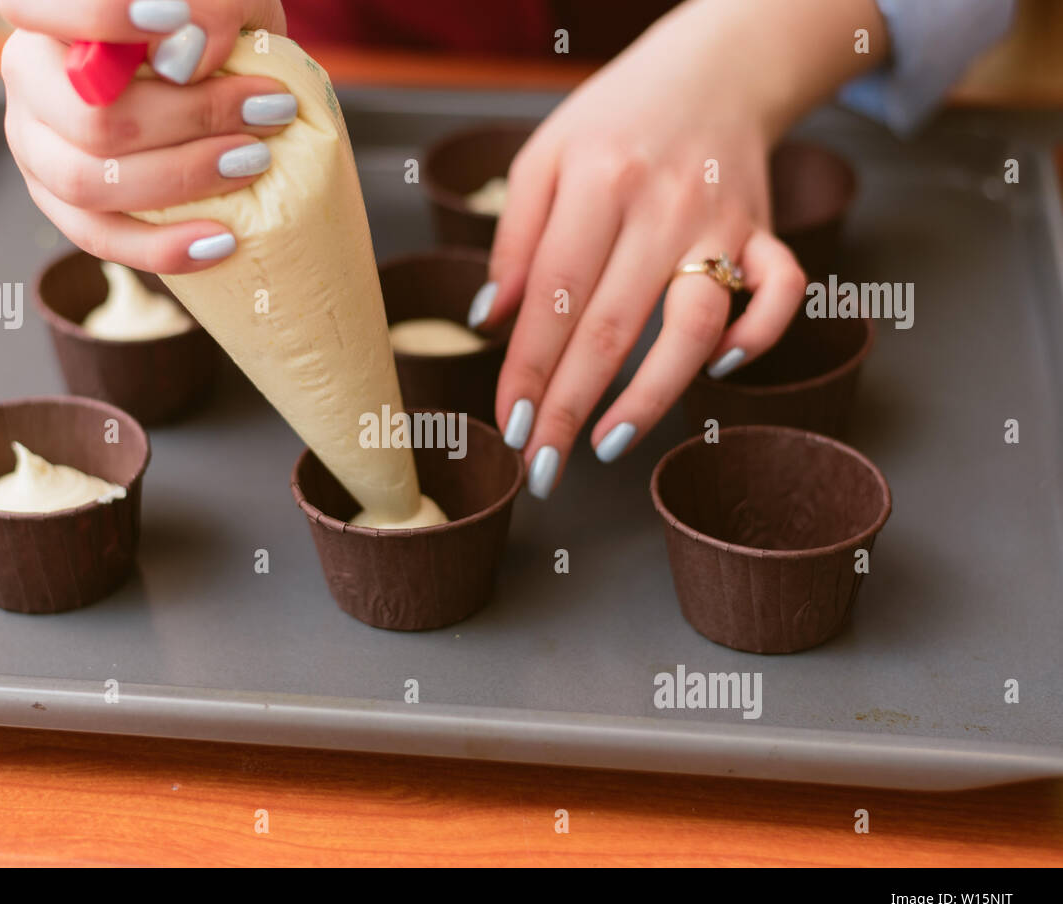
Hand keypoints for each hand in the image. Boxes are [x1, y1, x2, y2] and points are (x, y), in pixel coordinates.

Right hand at [0, 0, 288, 273]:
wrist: (221, 90)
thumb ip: (211, 6)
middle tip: (270, 109)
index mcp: (51, 14)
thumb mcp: (229, 1)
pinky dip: (163, 246)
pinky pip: (99, 238)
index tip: (175, 20)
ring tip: (256, 161)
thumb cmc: (218, 31)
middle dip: (190, 117)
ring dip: (183, 178)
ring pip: (87, 181)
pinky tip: (224, 241)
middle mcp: (30, 76)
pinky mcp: (60, 205)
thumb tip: (184, 58)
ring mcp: (36, 146)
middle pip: (88, 112)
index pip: (42, 4)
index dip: (101, 14)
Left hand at [474, 0, 884, 497]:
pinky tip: (718, 371)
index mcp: (596, 182)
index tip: (509, 425)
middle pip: (612, 325)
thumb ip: (514, 239)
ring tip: (608, 444)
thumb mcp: (544, 157)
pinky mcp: (767, 233)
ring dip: (652, 394)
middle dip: (570, 406)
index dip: (528, 368)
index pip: (553, 295)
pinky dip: (759, 336)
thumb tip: (490, 321)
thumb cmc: (615, 122)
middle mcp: (662, 205)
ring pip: (695, 324)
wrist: (713, 68)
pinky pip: (782, 293)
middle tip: (542, 466)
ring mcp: (722, 222)